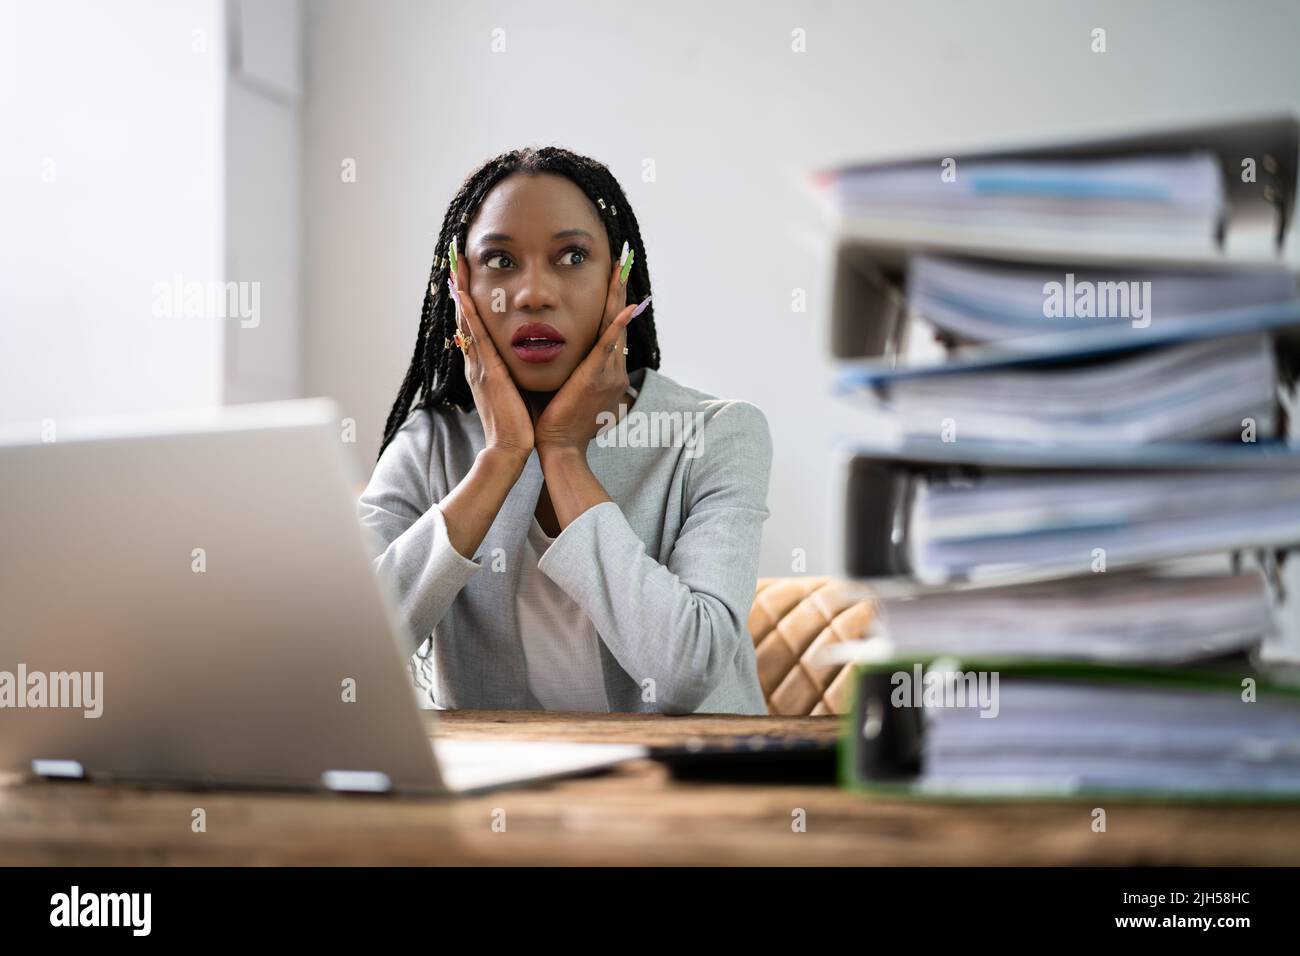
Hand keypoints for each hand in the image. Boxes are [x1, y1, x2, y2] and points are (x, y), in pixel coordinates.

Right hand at [449, 253, 533, 466]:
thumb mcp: (512, 391)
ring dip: (460, 292)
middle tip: (455, 258)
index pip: (474, 326)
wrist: (510, 448)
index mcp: (483, 366)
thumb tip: (519, 361)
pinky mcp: (487, 372)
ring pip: (467, 322)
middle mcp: (476, 362)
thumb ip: (511, 374)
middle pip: (465, 317)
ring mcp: (478, 366)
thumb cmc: (516, 424)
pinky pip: (476, 338)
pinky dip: (468, 315)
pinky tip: (463, 295)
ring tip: (455, 265)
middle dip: (459, 287)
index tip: (465, 276)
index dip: (468, 300)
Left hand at [534, 254, 639, 454]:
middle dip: (620, 288)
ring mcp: (606, 373)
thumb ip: (568, 364)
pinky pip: (607, 347)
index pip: (611, 326)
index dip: (614, 300)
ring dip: (617, 295)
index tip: (615, 275)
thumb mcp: (566, 385)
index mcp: (604, 369)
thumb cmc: (556, 419)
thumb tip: (553, 345)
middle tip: (624, 259)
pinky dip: (616, 326)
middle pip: (617, 320)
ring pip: (614, 326)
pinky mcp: (595, 379)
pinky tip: (623, 307)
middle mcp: (612, 368)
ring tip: (621, 268)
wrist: (557, 446)